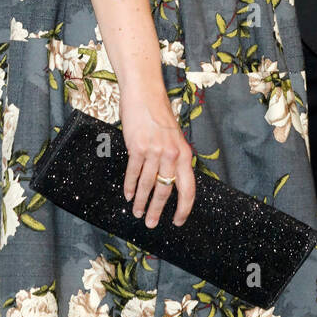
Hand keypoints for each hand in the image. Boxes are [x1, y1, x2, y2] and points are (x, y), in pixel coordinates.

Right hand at [120, 86, 195, 227]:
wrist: (145, 93)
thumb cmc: (159, 114)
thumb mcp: (174, 137)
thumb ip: (174, 157)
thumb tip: (170, 181)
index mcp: (184, 153)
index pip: (188, 188)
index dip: (184, 208)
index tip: (178, 221)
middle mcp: (172, 154)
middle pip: (166, 191)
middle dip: (157, 210)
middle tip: (151, 223)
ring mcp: (154, 151)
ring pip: (147, 185)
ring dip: (141, 202)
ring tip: (137, 212)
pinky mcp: (137, 147)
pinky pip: (133, 173)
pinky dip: (129, 186)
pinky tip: (128, 195)